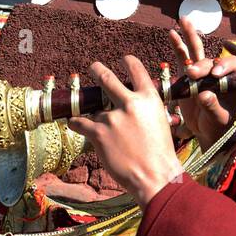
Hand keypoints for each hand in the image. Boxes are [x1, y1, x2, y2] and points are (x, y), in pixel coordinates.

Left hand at [66, 56, 185, 208]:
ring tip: (93, 121)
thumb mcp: (159, 121)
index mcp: (149, 98)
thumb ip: (146, 107)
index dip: (128, 61)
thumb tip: (132, 101)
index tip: (123, 60)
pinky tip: (74, 123)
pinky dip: (76, 123)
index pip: (136, 69)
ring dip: (93, 115)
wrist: (155, 176)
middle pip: (106, 77)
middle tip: (93, 67)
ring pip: (92, 109)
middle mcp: (129, 103)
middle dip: (96, 69)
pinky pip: (79, 122)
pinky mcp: (98, 133)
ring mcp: (112, 118)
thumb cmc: (161, 152)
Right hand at [168, 17, 235, 151]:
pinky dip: (178, 45)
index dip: (224, 66)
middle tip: (192, 74)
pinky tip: (172, 32)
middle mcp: (217, 72)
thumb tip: (205, 95)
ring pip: (196, 50)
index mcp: (231, 79)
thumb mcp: (219, 119)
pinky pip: (183, 57)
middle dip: (201, 65)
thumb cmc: (219, 125)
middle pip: (209, 60)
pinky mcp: (188, 75)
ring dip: (190, 35)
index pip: (232, 65)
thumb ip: (213, 107)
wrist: (208, 131)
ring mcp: (202, 72)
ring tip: (183, 20)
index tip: (215, 75)